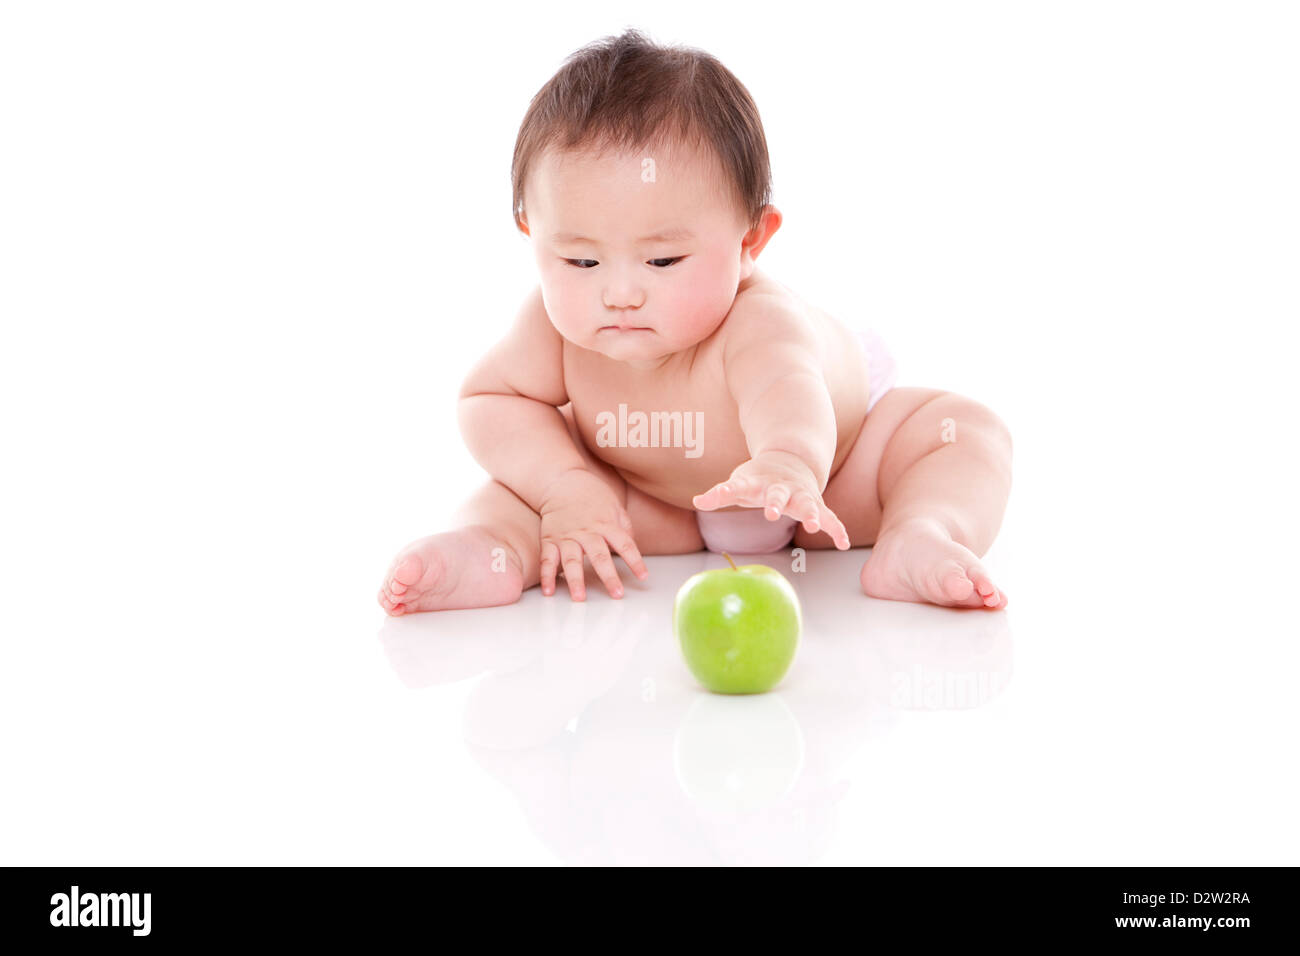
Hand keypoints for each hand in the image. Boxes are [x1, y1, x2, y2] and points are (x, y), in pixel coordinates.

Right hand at [537, 468, 648, 599]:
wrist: (561, 481)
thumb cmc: (592, 494)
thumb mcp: (614, 506)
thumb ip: (624, 527)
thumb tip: (633, 547)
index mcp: (606, 524)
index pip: (625, 544)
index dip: (635, 561)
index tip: (643, 577)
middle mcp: (587, 532)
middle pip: (599, 556)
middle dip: (609, 577)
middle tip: (617, 594)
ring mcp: (567, 536)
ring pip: (571, 560)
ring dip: (576, 580)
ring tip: (579, 598)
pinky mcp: (550, 539)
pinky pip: (547, 559)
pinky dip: (547, 576)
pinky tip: (549, 592)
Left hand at [691, 450, 850, 549]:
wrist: (791, 459)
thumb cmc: (759, 477)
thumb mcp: (739, 483)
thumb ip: (720, 494)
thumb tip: (697, 500)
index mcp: (759, 482)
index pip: (740, 486)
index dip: (728, 491)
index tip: (720, 494)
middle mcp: (782, 487)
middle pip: (778, 494)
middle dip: (776, 503)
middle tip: (772, 514)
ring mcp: (801, 495)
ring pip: (808, 503)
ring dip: (812, 514)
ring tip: (815, 527)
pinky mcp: (816, 504)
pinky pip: (830, 517)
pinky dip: (837, 529)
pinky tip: (844, 544)